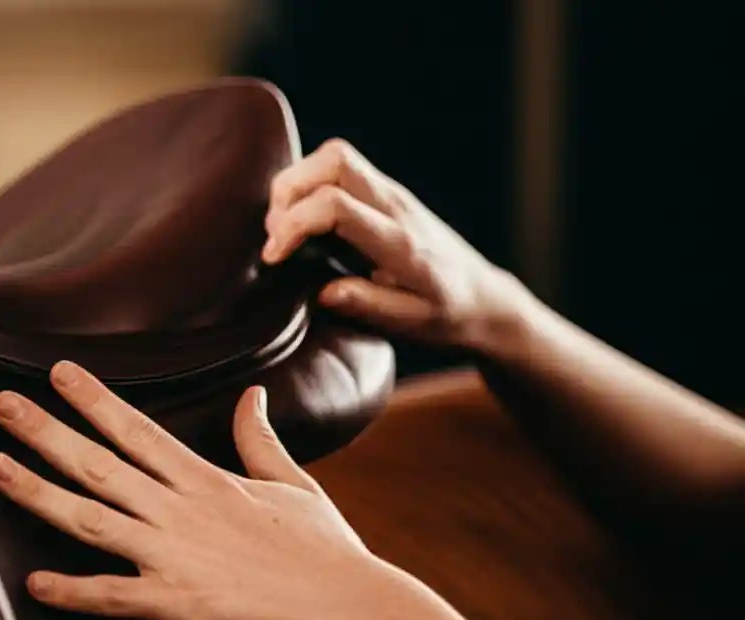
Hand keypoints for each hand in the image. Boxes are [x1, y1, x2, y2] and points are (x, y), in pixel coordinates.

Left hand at [0, 360, 391, 619]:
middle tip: (1, 406)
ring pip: (91, 517)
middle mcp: (182, 509)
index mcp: (208, 480)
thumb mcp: (293, 486)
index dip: (93, 400)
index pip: (138, 429)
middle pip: (99, 463)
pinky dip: (72, 590)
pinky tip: (34, 583)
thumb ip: (260, 440)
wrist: (354, 614)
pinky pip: (113, 595)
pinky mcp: (178, 603)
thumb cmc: (327, 554)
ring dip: (37, 492)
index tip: (57, 374)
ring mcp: (175, 554)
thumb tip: (250, 396)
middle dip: (45, 432)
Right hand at [262, 139, 543, 356]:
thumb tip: (323, 291)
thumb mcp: (411, 322)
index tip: (274, 257)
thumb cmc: (448, 314)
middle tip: (274, 234)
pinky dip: (310, 184)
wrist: (486, 297)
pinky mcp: (386, 193)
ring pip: (335, 155)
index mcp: (400, 241)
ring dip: (296, 183)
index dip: (292, 225)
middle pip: (335, 159)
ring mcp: (393, 194)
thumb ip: (367, 304)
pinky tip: (301, 219)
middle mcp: (396, 206)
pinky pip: (340, 167)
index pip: (336, 206)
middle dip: (289, 189)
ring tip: (282, 227)